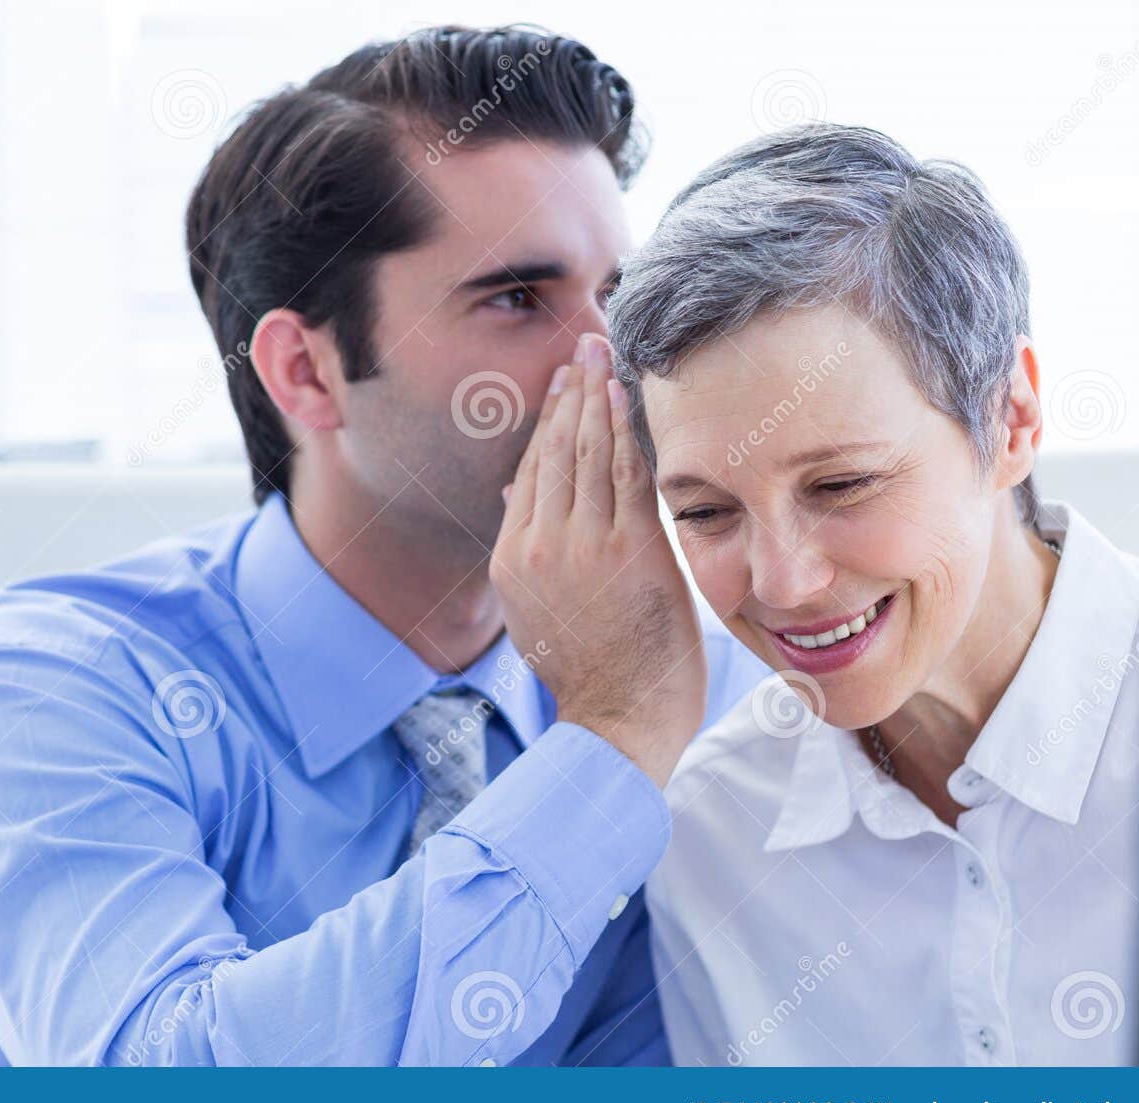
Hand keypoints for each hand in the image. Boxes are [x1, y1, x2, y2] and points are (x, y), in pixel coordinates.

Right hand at [490, 333, 706, 787]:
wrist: (619, 717)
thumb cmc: (587, 667)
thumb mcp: (535, 607)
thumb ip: (530, 548)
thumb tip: (519, 489)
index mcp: (513, 558)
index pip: (531, 469)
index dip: (547, 418)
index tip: (562, 379)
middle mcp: (540, 544)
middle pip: (555, 450)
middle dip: (570, 391)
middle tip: (582, 343)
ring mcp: (583, 545)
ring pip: (587, 454)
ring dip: (596, 398)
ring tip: (602, 357)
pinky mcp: (629, 550)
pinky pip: (625, 474)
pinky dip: (624, 430)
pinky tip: (624, 396)